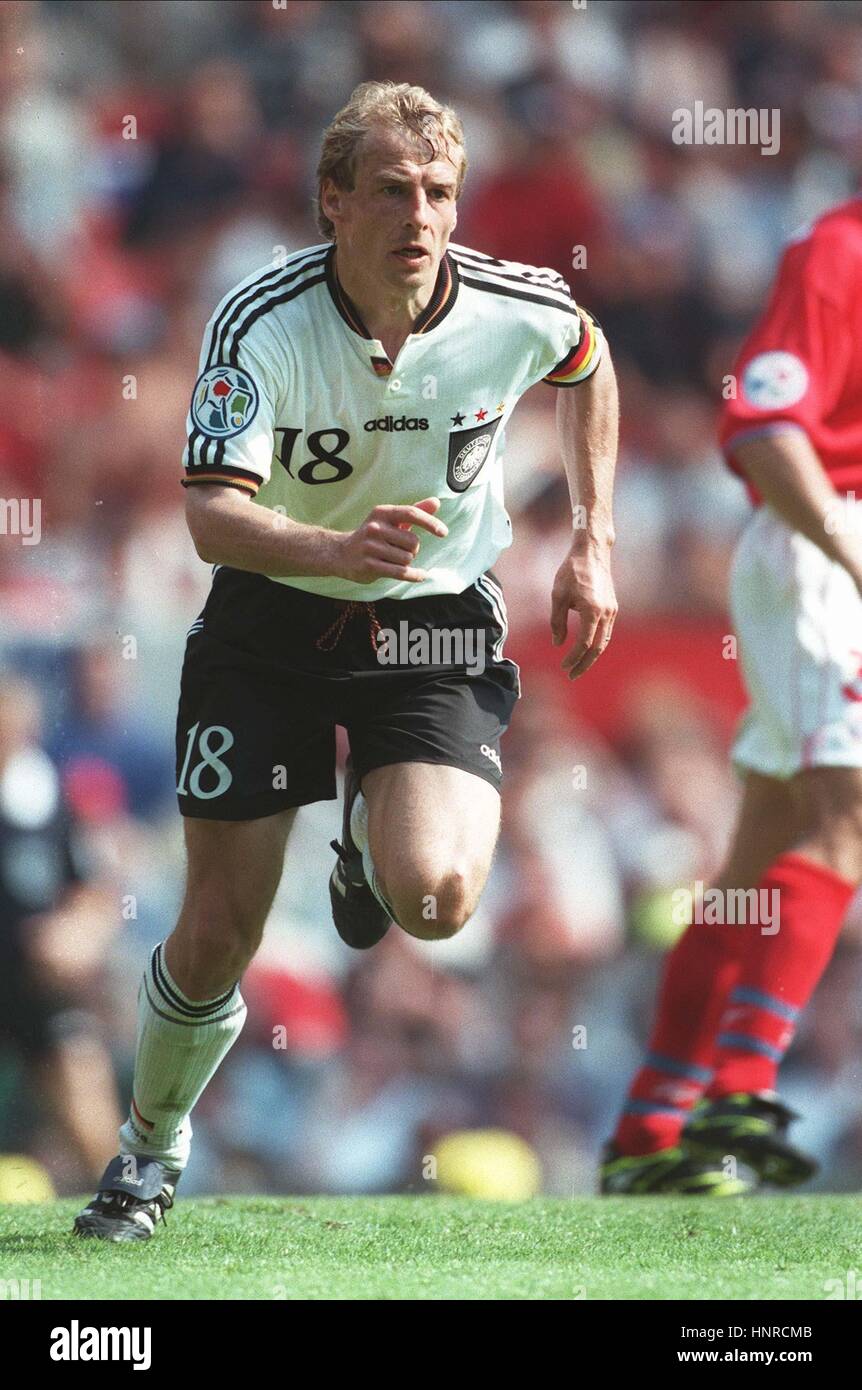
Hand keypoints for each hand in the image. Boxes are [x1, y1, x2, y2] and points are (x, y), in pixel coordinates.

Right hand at [334, 497, 447, 583]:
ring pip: (407, 559)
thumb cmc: (373, 535)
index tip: (444, 533)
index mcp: (382, 513)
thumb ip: (415, 511)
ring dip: (406, 562)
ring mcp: (370, 547)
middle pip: (413, 542)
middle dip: (413, 549)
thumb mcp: (391, 520)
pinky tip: (420, 575)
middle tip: (400, 550)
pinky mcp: (369, 565)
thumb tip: (436, 502)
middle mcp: (375, 528)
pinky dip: (414, 575)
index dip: (430, 523)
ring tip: (393, 559)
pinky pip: (400, 573)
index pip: (411, 513)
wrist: (341, 553)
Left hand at [550, 543, 617, 678]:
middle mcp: (606, 613)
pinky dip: (597, 642)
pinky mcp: (613, 606)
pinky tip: (586, 647)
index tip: (563, 666)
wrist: (592, 552)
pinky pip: (606, 630)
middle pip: (598, 648)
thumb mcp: (558, 596)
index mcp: (592, 611)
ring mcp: (612, 610)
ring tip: (579, 665)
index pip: (584, 643)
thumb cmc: (572, 571)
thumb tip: (558, 643)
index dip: (573, 657)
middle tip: (572, 675)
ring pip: (604, 640)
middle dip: (585, 664)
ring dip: (592, 655)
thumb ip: (557, 622)